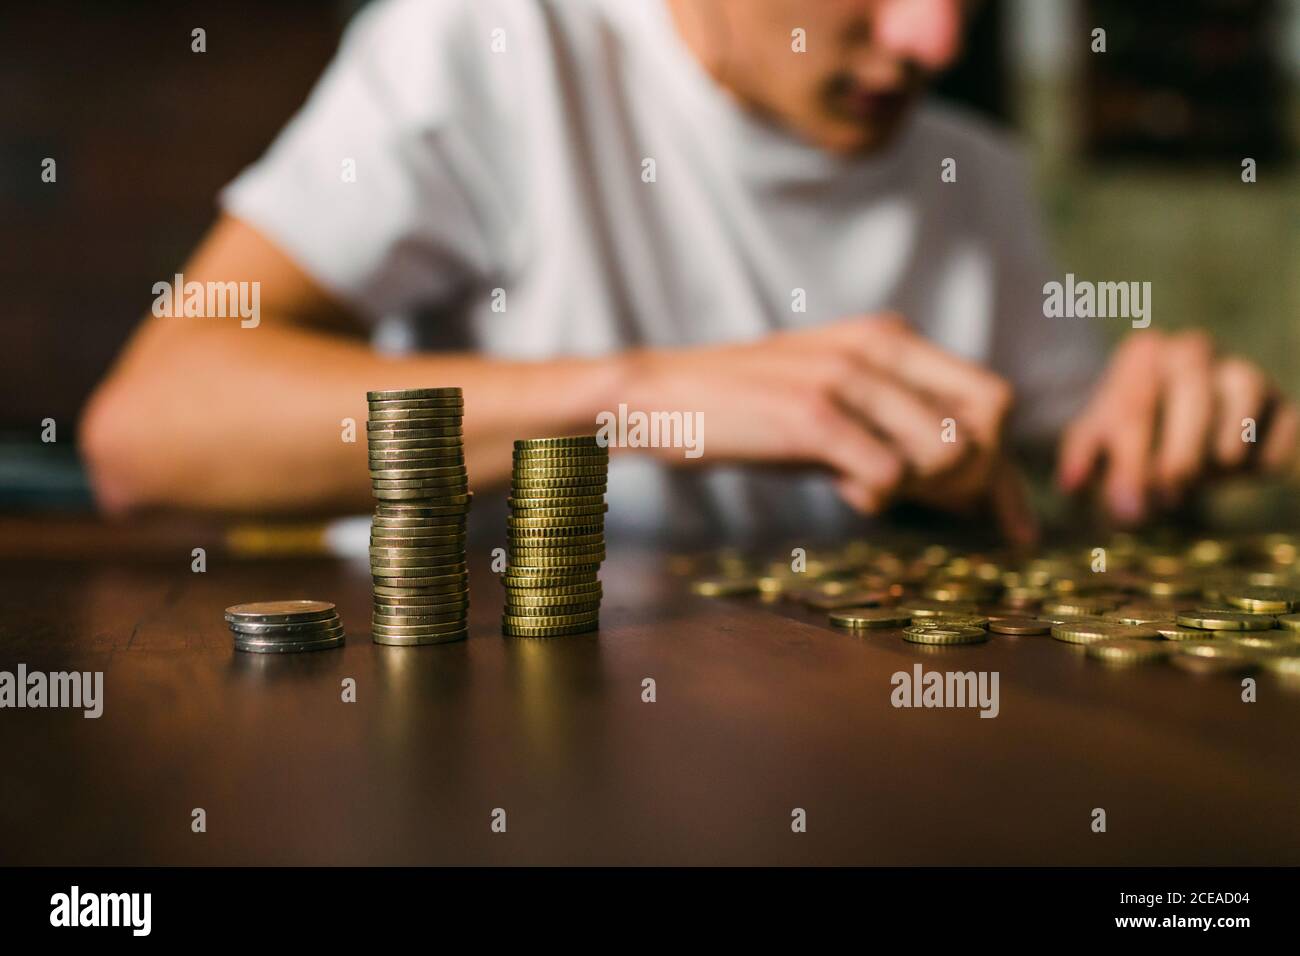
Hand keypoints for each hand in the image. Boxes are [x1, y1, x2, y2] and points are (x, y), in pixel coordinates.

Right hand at [625, 313, 1037, 542]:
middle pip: (986, 420)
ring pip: (946, 450)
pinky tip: (841, 488)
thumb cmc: (750, 409)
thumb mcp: (834, 401)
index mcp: (889, 338)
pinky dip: (874, 497)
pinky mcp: (813, 415)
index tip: (1012, 525)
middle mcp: (878, 348)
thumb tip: (967, 485)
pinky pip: (886, 475)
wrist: (662, 396)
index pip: (990, 394)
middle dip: (975, 478)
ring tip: (868, 485)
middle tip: (932, 506)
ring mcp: (846, 378)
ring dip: (918, 488)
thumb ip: (895, 425)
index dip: (1007, 466)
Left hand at [1057, 330, 1298, 523]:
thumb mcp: (1092, 444)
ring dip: (1225, 443)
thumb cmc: (1123, 439)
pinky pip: (1286, 422)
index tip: (1127, 508)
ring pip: (1246, 389)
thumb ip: (1081, 460)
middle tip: (1168, 495)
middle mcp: (1193, 351)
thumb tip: (1072, 483)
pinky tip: (1240, 474)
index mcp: (1143, 354)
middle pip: (1193, 388)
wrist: (1165, 439)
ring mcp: (1240, 371)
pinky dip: (1266, 454)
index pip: (1135, 403)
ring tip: (1204, 480)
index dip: (1131, 461)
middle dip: (1180, 450)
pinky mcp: (1278, 402)